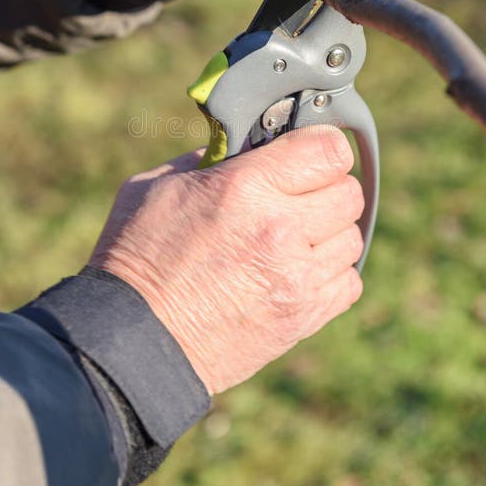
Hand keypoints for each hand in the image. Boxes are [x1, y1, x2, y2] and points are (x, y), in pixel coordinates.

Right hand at [89, 126, 363, 394]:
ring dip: (328, 231)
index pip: (329, 150)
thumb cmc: (135, 256)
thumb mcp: (157, 186)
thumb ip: (208, 159)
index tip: (306, 153)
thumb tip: (246, 148)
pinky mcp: (302, 318)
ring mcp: (297, 278)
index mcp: (246, 187)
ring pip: (352, 237)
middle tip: (295, 195)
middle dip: (325, 187)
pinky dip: (330, 274)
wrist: (133, 340)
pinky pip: (349, 283)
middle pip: (349, 192)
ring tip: (294, 236)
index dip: (321, 145)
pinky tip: (298, 270)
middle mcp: (281, 229)